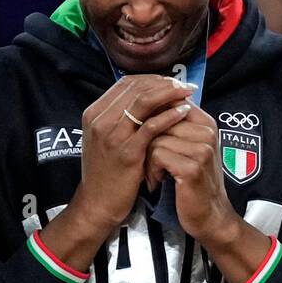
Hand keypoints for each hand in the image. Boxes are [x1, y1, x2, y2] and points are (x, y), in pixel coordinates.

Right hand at [74, 75, 196, 227]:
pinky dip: (170, 116)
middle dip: (164, 83)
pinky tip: (184, 113)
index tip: (171, 81)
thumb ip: (122, 116)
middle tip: (185, 84)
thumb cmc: (108, 169)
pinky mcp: (126, 152)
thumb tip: (151, 95)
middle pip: (136, 89)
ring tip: (187, 93)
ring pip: (143, 102)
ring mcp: (112, 135)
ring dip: (169, 94)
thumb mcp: (108, 137)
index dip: (152, 79)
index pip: (126, 83)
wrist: (98, 203)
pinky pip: (151, 126)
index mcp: (94, 112)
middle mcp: (99, 120)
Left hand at [145, 104, 238, 243]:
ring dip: (147, 158)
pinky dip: (151, 170)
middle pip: (159, 119)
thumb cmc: (194, 182)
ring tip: (154, 173)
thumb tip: (149, 103)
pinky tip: (157, 181)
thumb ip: (176, 126)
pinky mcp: (192, 167)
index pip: (173, 101)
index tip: (146, 133)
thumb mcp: (190, 148)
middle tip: (149, 161)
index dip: (152, 113)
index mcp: (207, 123)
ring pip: (155, 137)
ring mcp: (202, 149)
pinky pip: (157, 154)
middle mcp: (207, 132)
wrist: (210, 215)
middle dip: (147, 140)